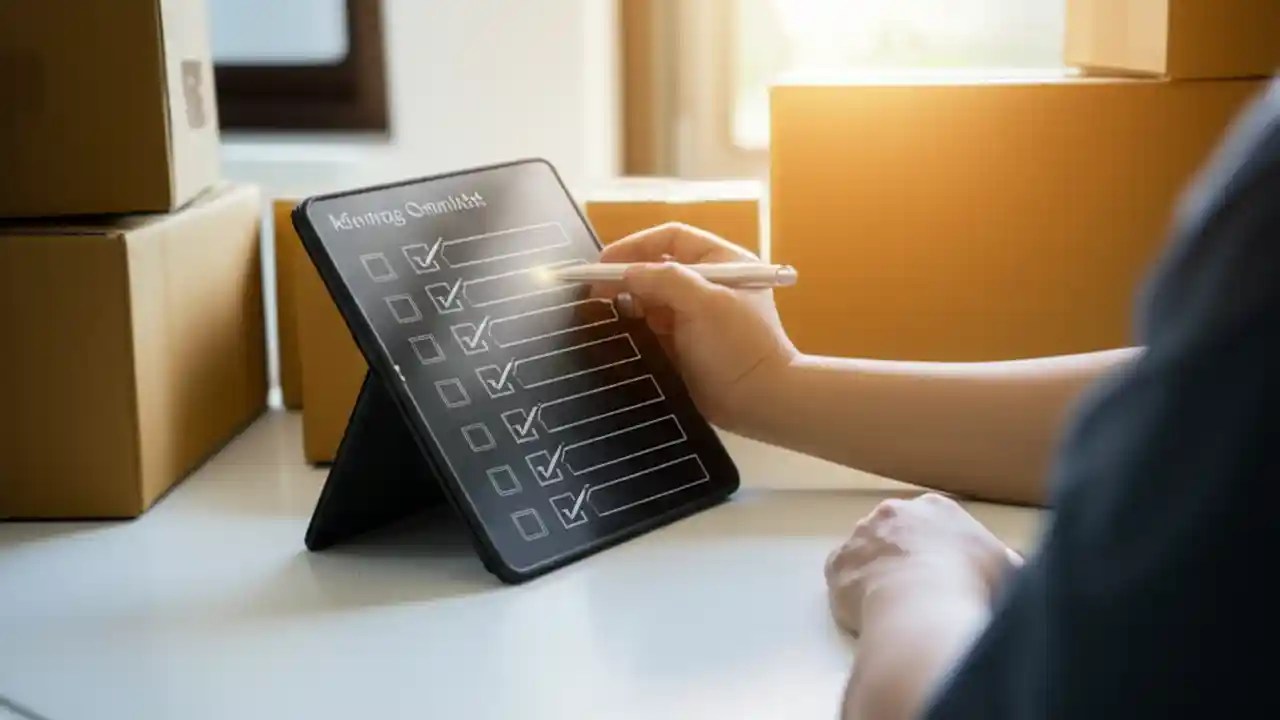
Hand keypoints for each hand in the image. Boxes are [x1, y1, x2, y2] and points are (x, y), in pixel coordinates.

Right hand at [591, 222, 798, 428]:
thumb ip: (663, 280)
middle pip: (658, 269)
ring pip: (652, 300)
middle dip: (628, 277)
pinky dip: (635, 329)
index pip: (672, 239)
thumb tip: (626, 274)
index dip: (636, 245)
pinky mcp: (685, 346)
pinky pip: (652, 329)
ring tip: (603, 313)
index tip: (604, 263)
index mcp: (722, 263)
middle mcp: (708, 285)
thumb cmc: (738, 346)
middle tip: (595, 292)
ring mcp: (696, 317)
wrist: (761, 402)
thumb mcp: (704, 303)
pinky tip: (617, 333)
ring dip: (628, 303)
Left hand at [824, 492, 1022, 634]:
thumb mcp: (1006, 570)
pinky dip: (852, 592)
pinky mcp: (836, 563)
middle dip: (903, 555)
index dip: (938, 548)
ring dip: (875, 572)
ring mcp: (860, 535)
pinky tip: (868, 613)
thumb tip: (1010, 565)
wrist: (924, 605)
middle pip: (895, 531)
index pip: (934, 521)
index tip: (943, 572)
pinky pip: (843, 576)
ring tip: (893, 605)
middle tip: (917, 590)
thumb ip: (1003, 561)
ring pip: (865, 552)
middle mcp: (892, 512)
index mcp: (936, 508)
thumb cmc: (972, 585)